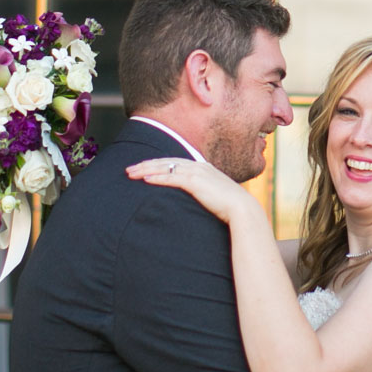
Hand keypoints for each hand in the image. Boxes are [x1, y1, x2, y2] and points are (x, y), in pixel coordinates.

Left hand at [127, 157, 256, 224]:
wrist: (242, 209)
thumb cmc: (229, 206)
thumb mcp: (213, 195)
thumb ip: (202, 192)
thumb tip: (195, 197)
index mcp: (203, 168)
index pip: (174, 162)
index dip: (157, 164)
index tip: (143, 167)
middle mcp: (199, 166)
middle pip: (167, 162)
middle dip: (146, 164)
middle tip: (129, 169)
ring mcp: (197, 173)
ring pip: (166, 167)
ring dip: (147, 170)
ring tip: (132, 173)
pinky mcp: (195, 182)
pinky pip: (172, 178)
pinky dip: (158, 177)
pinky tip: (146, 179)